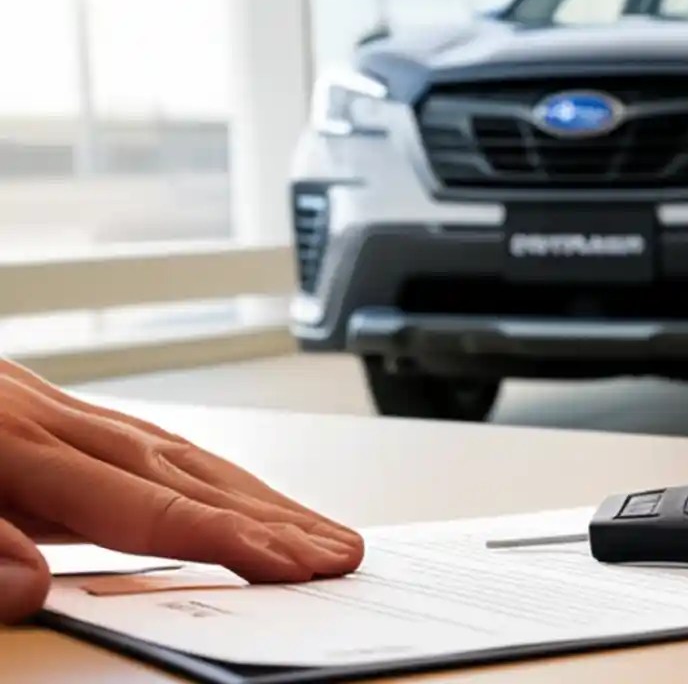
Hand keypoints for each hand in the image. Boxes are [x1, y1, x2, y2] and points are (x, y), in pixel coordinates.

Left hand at [0, 362, 362, 623]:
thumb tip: (27, 591)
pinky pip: (149, 443)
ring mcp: (46, 410)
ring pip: (176, 452)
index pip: (142, 502)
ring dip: (253, 496)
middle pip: (182, 473)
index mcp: (8, 441)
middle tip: (339, 553)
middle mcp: (44, 419)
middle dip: (271, 519)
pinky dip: (206, 475)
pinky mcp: (42, 415)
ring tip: (314, 531)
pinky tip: (235, 496)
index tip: (290, 565)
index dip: (223, 537)